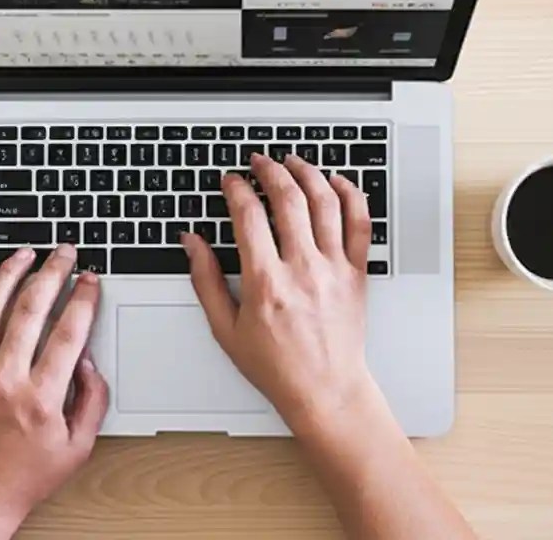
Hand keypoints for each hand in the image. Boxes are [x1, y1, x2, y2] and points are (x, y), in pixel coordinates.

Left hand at [0, 245, 108, 538]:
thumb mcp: (78, 448)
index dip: (84, 300)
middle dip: (53, 273)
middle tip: (64, 253)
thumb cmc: (23, 477)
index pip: (69, 332)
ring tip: (26, 253)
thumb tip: (89, 362)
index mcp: (42, 397)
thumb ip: (92, 401)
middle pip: (32, 310)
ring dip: (11, 274)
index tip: (91, 281)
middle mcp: (6, 379)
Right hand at [181, 153, 375, 431]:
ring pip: (324, 202)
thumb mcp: (226, 328)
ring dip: (306, 173)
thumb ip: (205, 280)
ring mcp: (334, 269)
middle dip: (269, 170)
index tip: (230, 181)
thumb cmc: (276, 366)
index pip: (248, 216)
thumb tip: (192, 242)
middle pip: (287, 199)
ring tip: (292, 162)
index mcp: (265, 283)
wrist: (325, 390)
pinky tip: (336, 182)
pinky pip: (360, 223)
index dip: (236, 189)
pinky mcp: (357, 274)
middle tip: (258, 161)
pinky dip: (350, 195)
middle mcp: (302, 270)